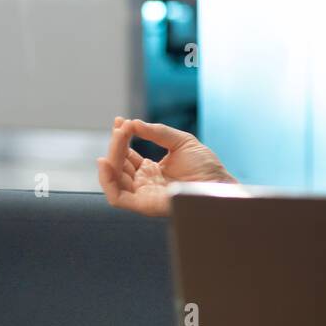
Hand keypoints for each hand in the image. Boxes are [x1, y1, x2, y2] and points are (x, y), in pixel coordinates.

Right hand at [96, 116, 236, 216]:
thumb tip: (133, 123)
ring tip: (118, 135)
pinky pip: (117, 197)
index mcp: (151, 171)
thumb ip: (157, 132)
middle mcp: (144, 183)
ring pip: (114, 178)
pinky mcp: (144, 205)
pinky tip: (106, 161)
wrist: (219, 184)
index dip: (121, 138)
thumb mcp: (180, 142)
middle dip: (116, 144)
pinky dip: (107, 180)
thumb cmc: (206, 167)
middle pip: (118, 165)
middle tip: (121, 126)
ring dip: (111, 156)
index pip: (126, 156)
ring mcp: (143, 194)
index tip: (120, 120)